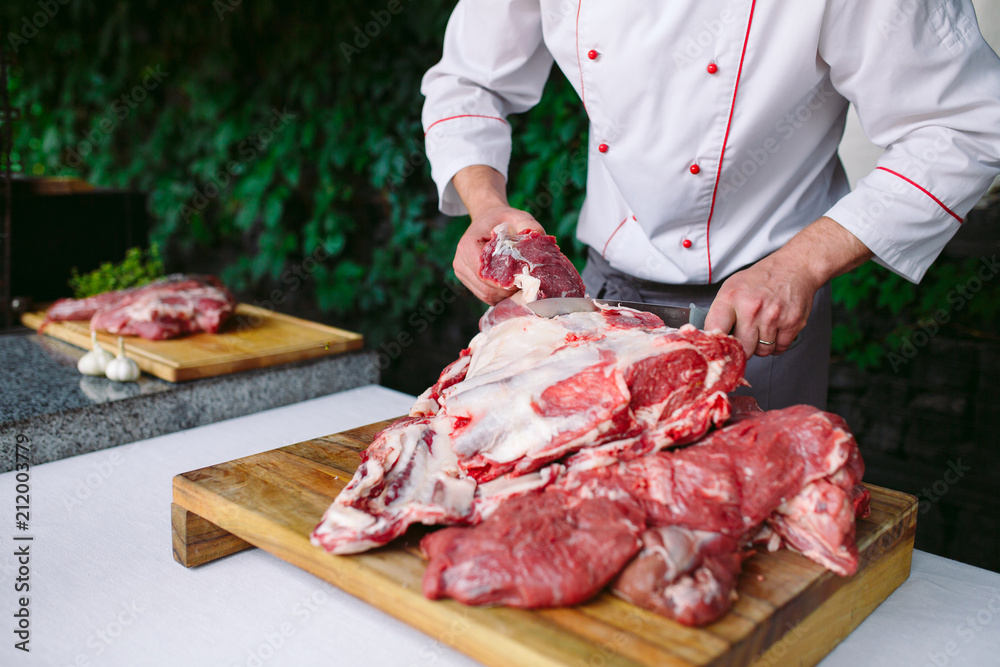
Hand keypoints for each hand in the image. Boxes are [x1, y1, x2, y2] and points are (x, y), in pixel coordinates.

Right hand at [454, 205, 545, 303]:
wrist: (488, 220)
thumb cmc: (504, 219)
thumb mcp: (518, 217)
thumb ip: (529, 225)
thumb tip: (540, 238)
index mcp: (468, 245)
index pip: (485, 273)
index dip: (505, 281)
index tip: (524, 279)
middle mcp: (460, 262)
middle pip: (485, 288)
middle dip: (508, 291)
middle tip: (528, 286)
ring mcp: (462, 273)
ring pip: (485, 295)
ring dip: (505, 295)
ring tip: (521, 287)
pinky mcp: (468, 281)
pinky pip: (485, 295)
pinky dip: (500, 295)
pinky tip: (513, 288)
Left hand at [703, 216, 872, 358]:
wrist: (794, 266)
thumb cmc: (762, 278)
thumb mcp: (732, 287)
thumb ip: (720, 312)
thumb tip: (711, 338)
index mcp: (731, 298)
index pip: (714, 332)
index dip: (717, 344)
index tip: (720, 348)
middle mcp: (751, 308)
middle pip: (741, 350)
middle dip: (743, 348)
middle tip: (746, 336)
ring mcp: (772, 317)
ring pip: (762, 352)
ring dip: (762, 345)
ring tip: (763, 327)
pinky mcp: (792, 323)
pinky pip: (779, 349)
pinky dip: (777, 343)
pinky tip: (776, 328)